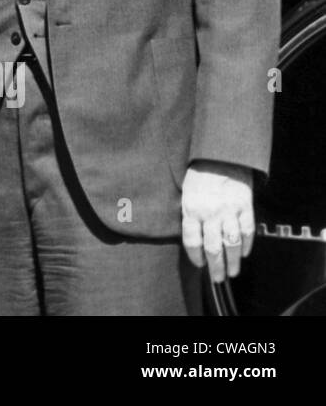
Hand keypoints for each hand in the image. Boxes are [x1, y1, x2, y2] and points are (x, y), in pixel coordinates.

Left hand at [181, 159, 254, 282]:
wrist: (220, 155)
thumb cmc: (199, 174)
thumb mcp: (186, 192)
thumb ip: (189, 214)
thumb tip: (194, 238)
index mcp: (191, 209)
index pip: (192, 241)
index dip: (196, 256)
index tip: (199, 264)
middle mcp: (210, 213)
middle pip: (213, 248)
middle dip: (215, 267)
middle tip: (218, 278)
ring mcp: (229, 211)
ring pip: (232, 244)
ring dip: (233, 261)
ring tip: (232, 271)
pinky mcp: (245, 207)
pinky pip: (247, 231)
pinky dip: (246, 245)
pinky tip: (244, 253)